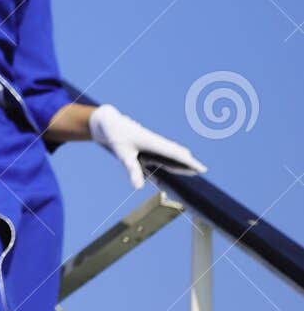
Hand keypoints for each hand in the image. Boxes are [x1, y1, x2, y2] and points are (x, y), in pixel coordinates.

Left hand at [88, 103, 206, 190]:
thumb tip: (138, 187)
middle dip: (188, 162)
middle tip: (201, 170)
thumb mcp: (123, 155)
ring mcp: (151, 142)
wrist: (109, 123)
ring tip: (191, 167)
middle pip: (176, 153)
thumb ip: (132, 170)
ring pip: (170, 152)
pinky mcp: (146, 143)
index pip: (176, 154)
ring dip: (180, 159)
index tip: (201, 168)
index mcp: (153, 142)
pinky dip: (170, 157)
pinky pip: (162, 152)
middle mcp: (155, 141)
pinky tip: (173, 161)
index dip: (189, 162)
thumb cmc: (116, 137)